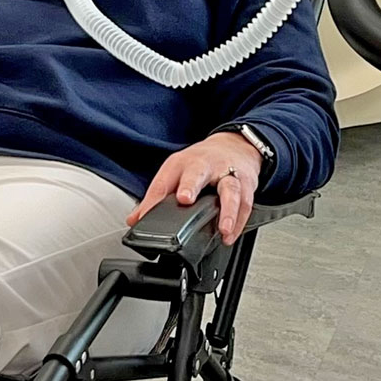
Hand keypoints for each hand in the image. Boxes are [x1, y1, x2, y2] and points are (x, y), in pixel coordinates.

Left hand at [127, 131, 260, 243]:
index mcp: (181, 164)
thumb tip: (134, 220)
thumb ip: (156, 198)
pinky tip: (230, 234)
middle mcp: (204, 165)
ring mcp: (228, 173)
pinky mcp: (246, 183)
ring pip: (230, 189)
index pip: (163, 181)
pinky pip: (245, 203)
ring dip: (227, 210)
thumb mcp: (176, 173)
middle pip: (197, 173)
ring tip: (223, 228)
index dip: (154, 198)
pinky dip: (239, 222)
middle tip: (185, 199)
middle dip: (190, 184)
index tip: (146, 214)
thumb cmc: (202, 162)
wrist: (234, 146)